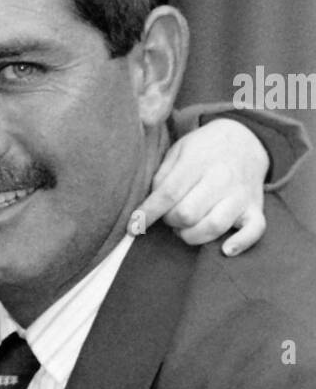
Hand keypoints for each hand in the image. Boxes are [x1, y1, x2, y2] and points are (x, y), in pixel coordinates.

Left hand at [129, 119, 266, 254]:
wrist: (246, 138)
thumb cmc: (203, 150)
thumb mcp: (178, 151)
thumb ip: (162, 177)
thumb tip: (150, 207)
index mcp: (197, 161)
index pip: (168, 194)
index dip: (148, 214)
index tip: (133, 227)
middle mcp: (221, 178)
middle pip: (187, 213)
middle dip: (171, 222)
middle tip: (170, 217)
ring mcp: (240, 195)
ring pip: (214, 226)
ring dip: (192, 236)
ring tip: (186, 229)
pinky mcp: (256, 208)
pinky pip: (254, 230)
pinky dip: (240, 243)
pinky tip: (225, 249)